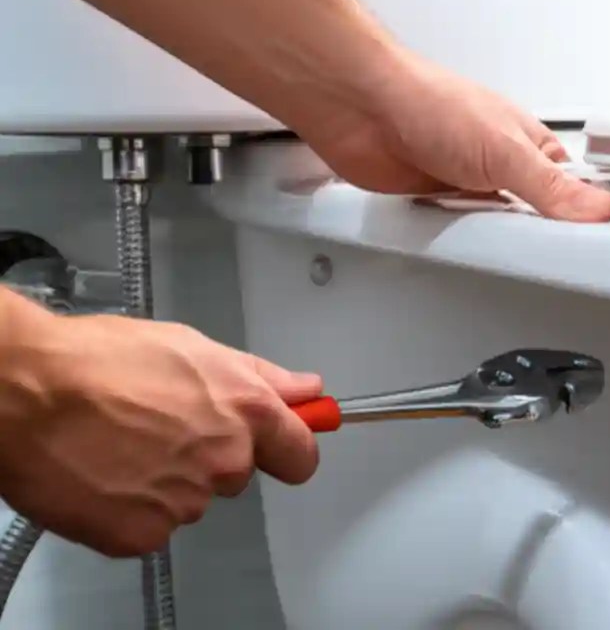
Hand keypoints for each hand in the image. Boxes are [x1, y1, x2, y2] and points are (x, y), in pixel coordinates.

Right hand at [0, 297, 320, 557]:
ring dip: (164, 480)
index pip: (300, 454)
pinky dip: (128, 508)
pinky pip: (149, 526)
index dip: (288, 449)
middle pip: (237, 473)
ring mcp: (185, 504)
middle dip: (208, 455)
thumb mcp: (192, 347)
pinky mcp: (141, 535)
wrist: (23, 395)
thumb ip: (260, 375)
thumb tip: (307, 389)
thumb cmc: (97, 361)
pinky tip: (100, 474)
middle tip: (156, 425)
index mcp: (247, 412)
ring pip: (190, 499)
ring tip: (116, 443)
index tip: (277, 446)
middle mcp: (226, 462)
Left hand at [291, 49, 609, 221]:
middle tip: (550, 258)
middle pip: (537, 217)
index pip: (574, 187)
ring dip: (496, 238)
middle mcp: (502, 165)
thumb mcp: (506, 150)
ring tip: (504, 251)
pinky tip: (465, 247)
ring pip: (499, 231)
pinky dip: (462, 243)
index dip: (587, 214)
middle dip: (538, 234)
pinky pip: (461, 238)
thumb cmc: (429, 102)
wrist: (360, 109)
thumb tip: (600, 207)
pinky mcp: (437, 206)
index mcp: (530, 144)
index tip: (599, 243)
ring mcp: (469, 187)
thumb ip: (552, 187)